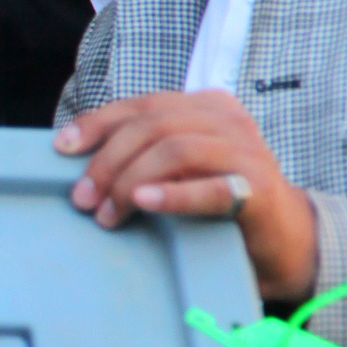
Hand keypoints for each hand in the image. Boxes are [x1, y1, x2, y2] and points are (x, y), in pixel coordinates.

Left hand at [55, 92, 317, 300]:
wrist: (285, 242)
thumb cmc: (220, 200)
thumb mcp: (181, 167)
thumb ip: (146, 152)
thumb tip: (76, 157)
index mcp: (206, 107)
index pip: (142, 104)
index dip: (97, 123)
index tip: (61, 148)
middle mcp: (227, 121)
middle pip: (153, 125)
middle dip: (108, 161)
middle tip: (82, 198)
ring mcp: (247, 153)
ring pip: (176, 150)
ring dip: (131, 181)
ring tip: (107, 213)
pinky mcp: (259, 191)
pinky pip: (213, 189)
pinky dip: (175, 195)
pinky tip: (146, 203)